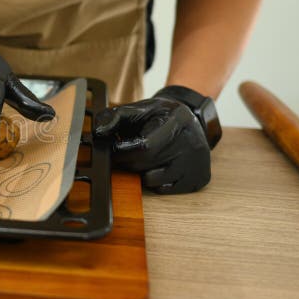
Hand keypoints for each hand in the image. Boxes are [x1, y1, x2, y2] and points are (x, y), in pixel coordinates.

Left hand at [93, 88, 217, 193]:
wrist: (191, 120)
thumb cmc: (160, 115)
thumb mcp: (139, 108)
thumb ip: (115, 117)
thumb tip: (99, 132)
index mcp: (178, 121)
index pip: (144, 146)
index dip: (122, 152)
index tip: (112, 150)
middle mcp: (193, 144)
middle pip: (146, 165)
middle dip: (127, 162)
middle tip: (123, 155)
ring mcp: (198, 163)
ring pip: (153, 181)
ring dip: (140, 172)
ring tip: (144, 157)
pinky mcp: (199, 178)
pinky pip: (165, 189)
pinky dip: (155, 182)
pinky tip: (158, 166)